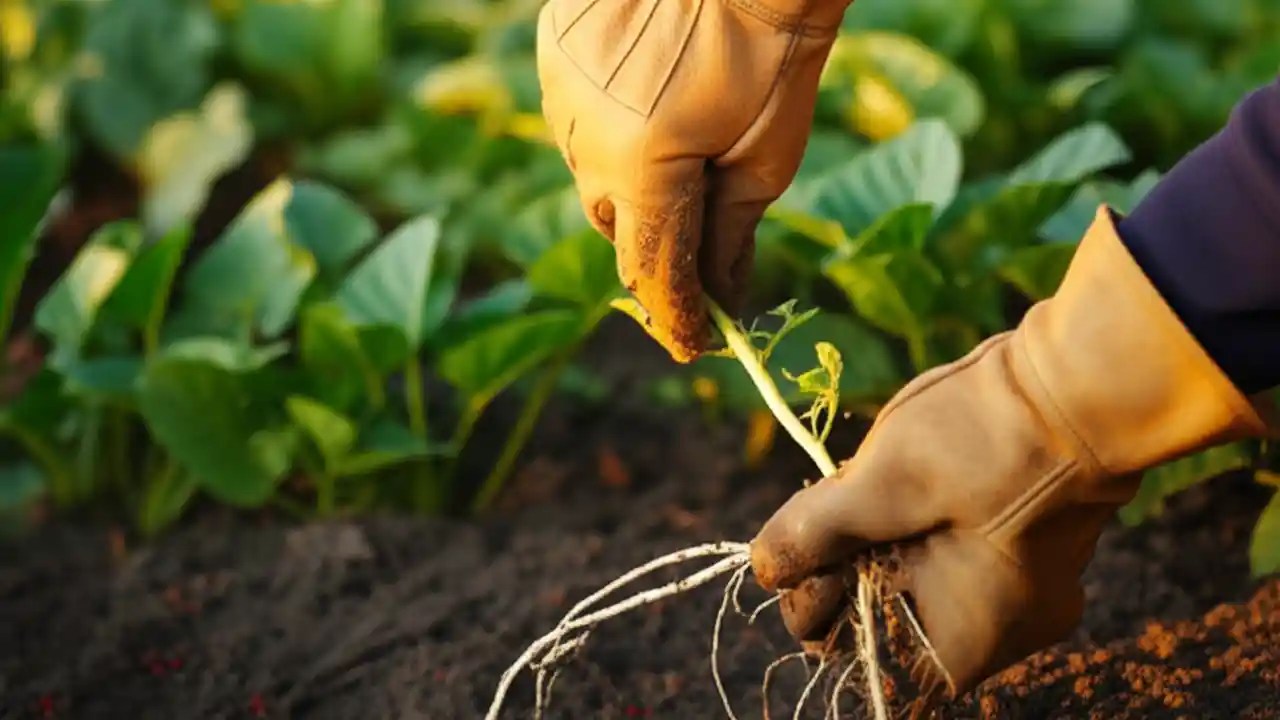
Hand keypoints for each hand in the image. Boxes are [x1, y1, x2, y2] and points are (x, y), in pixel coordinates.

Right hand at [536, 0, 850, 361]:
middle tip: (692, 248)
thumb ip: (729, 236)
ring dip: (628, 180)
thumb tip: (720, 300)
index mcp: (644, 165)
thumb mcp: (766, 158)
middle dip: (656, 241)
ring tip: (677, 147)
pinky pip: (575, 120)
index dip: (676, 314)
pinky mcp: (553, 52)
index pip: (652, 267)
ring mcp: (561, 91)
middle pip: (614, 225)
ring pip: (589, 171)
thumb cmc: (774, 52)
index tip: (694, 344)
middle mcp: (586, 135)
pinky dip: (607, 130)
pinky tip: (647, 105)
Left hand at [750, 209, 1267, 701]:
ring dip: (881, 527)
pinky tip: (912, 468)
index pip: (864, 664)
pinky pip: (952, 539)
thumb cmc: (988, 440)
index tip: (813, 549)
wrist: (1092, 377)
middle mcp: (1002, 627)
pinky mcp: (1029, 533)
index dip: (821, 608)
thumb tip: (764, 568)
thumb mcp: (879, 486)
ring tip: (882, 477)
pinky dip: (919, 509)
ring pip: (916, 570)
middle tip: (846, 499)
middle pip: (888, 616)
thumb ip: (814, 533)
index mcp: (967, 640)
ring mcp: (1022, 579)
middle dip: (849, 558)